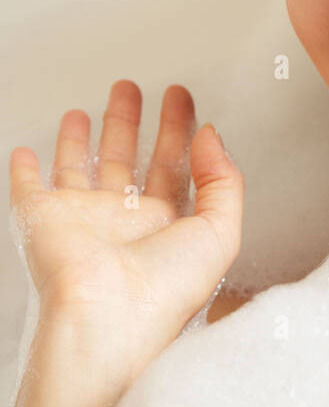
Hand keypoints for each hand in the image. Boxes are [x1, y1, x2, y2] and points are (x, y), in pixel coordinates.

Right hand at [8, 81, 242, 400]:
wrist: (106, 318)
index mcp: (164, 226)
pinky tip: (28, 152)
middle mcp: (122, 222)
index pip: (172, 166)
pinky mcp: (43, 220)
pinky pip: (29, 189)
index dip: (177, 129)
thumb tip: (210, 137)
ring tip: (90, 106)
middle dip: (131, 121)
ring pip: (81, 167)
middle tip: (135, 89)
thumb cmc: (163, 291)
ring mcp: (81, 220)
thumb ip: (224, 181)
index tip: (180, 98)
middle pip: (127, 159)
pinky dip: (25, 170)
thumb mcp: (220, 232)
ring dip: (83, 137)